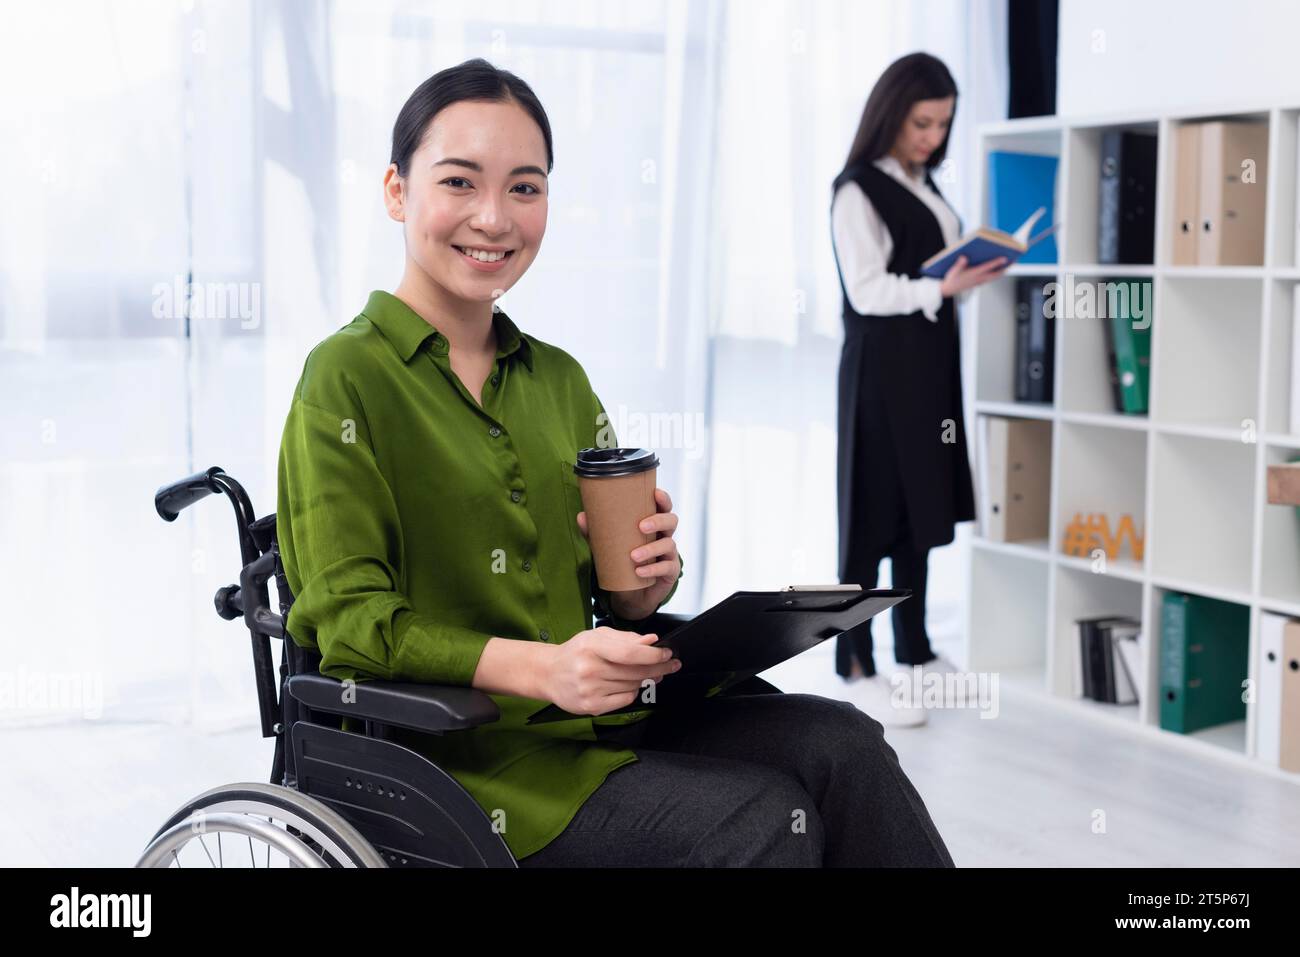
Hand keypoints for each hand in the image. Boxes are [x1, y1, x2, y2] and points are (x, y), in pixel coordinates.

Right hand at [543, 626, 680, 715]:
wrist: (548, 674)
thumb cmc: (576, 652)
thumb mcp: (597, 636)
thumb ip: (626, 638)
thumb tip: (651, 641)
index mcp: (591, 646)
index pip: (631, 653)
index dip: (654, 655)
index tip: (667, 654)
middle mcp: (590, 669)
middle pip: (636, 672)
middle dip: (659, 668)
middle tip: (671, 665)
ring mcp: (590, 690)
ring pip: (633, 686)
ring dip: (645, 679)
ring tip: (648, 673)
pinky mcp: (592, 707)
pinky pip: (625, 700)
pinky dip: (632, 692)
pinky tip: (629, 685)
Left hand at [576, 486, 680, 620]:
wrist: (630, 594)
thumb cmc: (623, 563)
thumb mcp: (607, 546)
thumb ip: (595, 532)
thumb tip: (581, 516)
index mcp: (653, 525)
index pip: (663, 508)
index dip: (663, 499)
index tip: (655, 493)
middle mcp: (664, 536)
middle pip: (672, 521)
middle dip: (658, 521)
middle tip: (641, 526)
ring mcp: (669, 554)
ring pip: (668, 545)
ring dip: (651, 549)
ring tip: (633, 556)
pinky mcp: (670, 572)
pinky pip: (666, 568)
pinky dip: (653, 569)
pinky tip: (639, 571)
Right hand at [939, 255, 1008, 297]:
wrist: (948, 290)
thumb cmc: (951, 278)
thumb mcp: (953, 270)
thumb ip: (959, 264)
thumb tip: (964, 257)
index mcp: (974, 274)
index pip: (988, 267)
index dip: (997, 262)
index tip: (1005, 258)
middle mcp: (979, 279)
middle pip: (996, 274)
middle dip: (1005, 268)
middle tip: (1013, 261)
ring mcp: (979, 282)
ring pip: (994, 277)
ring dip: (1001, 271)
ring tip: (1008, 265)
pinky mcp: (978, 283)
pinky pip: (990, 278)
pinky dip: (995, 274)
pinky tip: (997, 270)